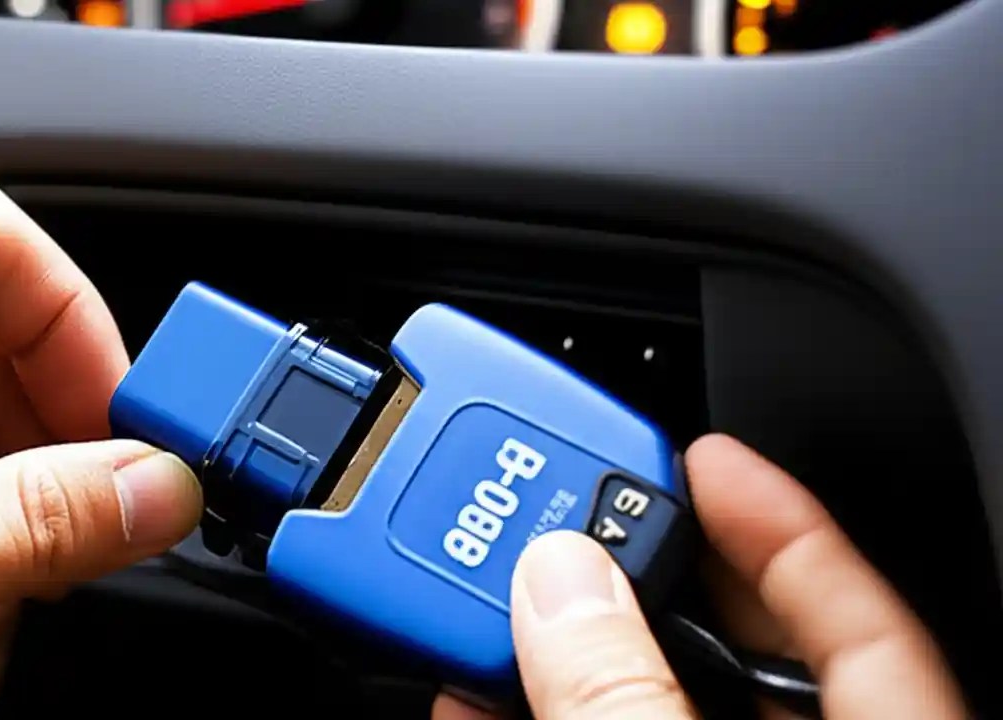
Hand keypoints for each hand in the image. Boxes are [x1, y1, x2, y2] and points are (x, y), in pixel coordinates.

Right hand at [432, 434, 968, 718]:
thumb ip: (628, 696)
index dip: (777, 513)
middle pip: (725, 640)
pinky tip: (473, 694)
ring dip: (554, 648)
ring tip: (486, 595)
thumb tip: (559, 585)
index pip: (852, 605)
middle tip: (561, 510)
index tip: (706, 453)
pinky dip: (533, 714)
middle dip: (629, 566)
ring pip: (640, 697)